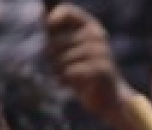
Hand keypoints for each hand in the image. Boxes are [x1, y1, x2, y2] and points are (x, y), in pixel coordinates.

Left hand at [45, 4, 132, 120]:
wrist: (108, 97)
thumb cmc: (84, 71)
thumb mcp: (69, 48)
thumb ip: (58, 32)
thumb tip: (44, 15)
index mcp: (91, 26)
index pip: (67, 11)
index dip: (54, 17)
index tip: (47, 27)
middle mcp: (98, 35)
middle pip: (58, 40)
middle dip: (52, 56)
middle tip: (57, 65)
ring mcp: (101, 52)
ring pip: (63, 58)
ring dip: (59, 70)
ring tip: (66, 76)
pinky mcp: (102, 69)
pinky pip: (71, 71)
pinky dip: (66, 80)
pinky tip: (70, 84)